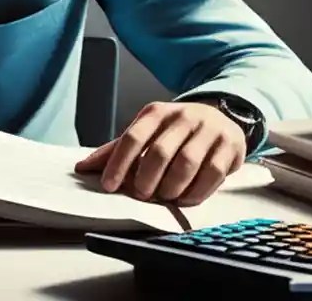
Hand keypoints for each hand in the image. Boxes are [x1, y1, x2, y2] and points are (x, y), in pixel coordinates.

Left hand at [73, 101, 244, 205]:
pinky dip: (196, 192)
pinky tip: (186, 198)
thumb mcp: (147, 132)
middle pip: (159, 153)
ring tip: (164, 196)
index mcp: (156, 112)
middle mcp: (182, 116)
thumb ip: (117, 150)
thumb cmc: (175, 131)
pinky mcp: (229, 145)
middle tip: (141, 194)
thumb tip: (82, 168)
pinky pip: (211, 174)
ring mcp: (208, 129)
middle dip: (146, 179)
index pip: (132, 137)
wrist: (221, 115)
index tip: (109, 185)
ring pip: (186, 164)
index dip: (118, 164)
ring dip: (171, 187)